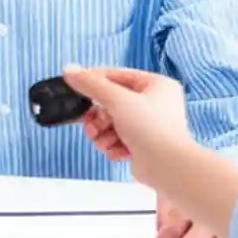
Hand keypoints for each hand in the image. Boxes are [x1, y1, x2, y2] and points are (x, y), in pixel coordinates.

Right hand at [63, 65, 192, 185]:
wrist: (168, 168)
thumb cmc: (150, 128)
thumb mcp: (117, 100)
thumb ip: (91, 85)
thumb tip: (69, 69)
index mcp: (156, 85)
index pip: (118, 76)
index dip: (95, 81)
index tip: (75, 86)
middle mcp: (155, 103)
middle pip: (113, 102)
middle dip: (98, 116)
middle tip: (89, 124)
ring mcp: (150, 125)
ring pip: (113, 123)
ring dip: (102, 133)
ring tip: (100, 140)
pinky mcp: (144, 145)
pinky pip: (119, 139)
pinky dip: (113, 145)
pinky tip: (116, 151)